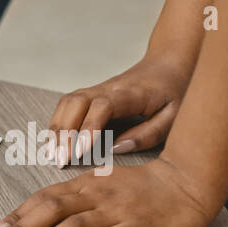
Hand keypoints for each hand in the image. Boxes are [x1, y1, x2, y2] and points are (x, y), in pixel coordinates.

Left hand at [0, 158, 217, 226]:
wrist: (187, 183)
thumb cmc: (140, 188)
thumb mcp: (100, 186)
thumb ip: (71, 200)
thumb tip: (36, 218)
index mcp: (82, 185)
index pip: (40, 200)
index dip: (15, 218)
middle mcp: (93, 196)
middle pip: (48, 211)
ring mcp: (113, 211)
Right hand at [48, 54, 192, 165]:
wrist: (167, 65)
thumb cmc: (173, 92)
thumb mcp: (173, 115)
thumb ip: (148, 134)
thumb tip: (117, 148)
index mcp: (131, 93)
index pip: (103, 106)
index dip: (89, 128)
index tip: (80, 152)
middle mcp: (108, 88)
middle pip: (76, 103)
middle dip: (64, 134)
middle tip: (61, 161)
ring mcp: (96, 89)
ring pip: (67, 104)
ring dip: (56, 130)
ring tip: (53, 156)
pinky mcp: (90, 94)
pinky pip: (66, 106)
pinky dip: (56, 125)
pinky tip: (54, 144)